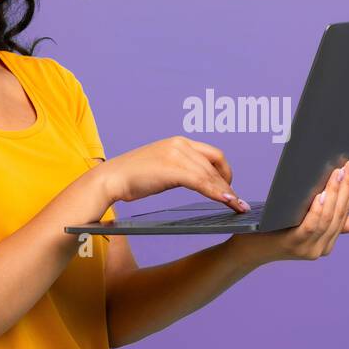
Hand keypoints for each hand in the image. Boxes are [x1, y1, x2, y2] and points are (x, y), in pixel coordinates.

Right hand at [99, 136, 246, 213]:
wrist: (111, 178)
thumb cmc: (134, 177)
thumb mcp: (163, 167)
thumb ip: (181, 169)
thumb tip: (199, 181)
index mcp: (179, 142)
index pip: (213, 155)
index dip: (225, 173)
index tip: (231, 189)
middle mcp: (180, 144)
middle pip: (215, 164)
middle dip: (228, 185)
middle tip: (237, 202)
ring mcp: (177, 154)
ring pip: (211, 175)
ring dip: (226, 192)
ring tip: (237, 206)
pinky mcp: (173, 168)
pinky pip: (202, 182)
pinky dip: (217, 193)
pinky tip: (226, 202)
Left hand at [234, 157, 348, 262]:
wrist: (247, 248)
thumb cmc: (274, 230)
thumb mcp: (306, 224)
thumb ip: (330, 221)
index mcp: (327, 243)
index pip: (345, 214)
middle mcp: (320, 248)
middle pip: (339, 214)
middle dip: (346, 188)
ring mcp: (307, 248)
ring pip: (327, 218)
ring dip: (334, 195)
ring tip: (337, 175)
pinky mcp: (292, 244)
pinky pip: (310, 225)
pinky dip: (318, 209)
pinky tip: (321, 194)